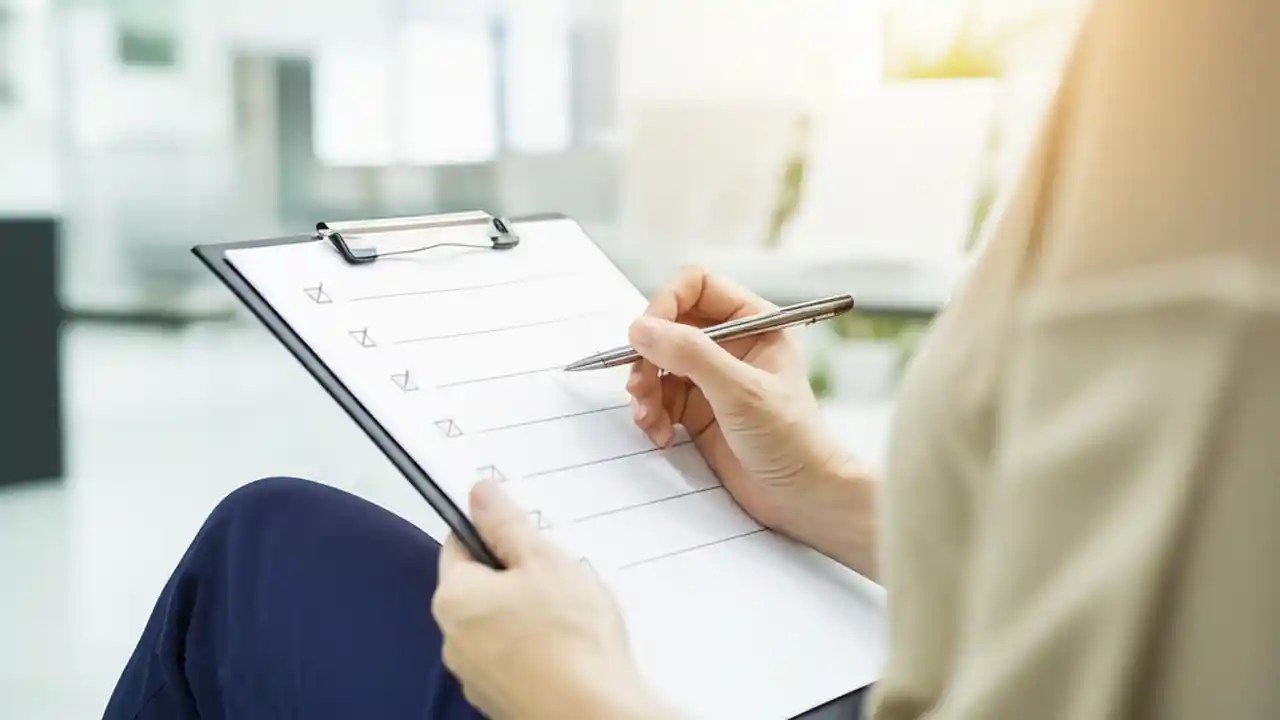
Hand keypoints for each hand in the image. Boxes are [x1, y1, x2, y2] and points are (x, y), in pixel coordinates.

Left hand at [433, 481, 675, 719]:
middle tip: (557, 577)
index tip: (526, 536)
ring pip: (497, 626)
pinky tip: (568, 650)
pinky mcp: (499, 701)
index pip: (459, 545)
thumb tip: (478, 492)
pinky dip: (534, 650)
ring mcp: (475, 676)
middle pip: (479, 588)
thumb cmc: (571, 636)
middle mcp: (452, 639)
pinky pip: (512, 660)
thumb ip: (506, 524)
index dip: (493, 533)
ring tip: (570, 618)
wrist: (593, 714)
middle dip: (516, 577)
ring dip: (526, 615)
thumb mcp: (543, 560)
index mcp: (454, 598)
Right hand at [626, 267, 877, 575]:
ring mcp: (711, 377)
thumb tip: (641, 329)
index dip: (666, 304)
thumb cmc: (791, 439)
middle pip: (668, 326)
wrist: (802, 497)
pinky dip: (651, 414)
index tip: (646, 335)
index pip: (695, 287)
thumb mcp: (740, 391)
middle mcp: (730, 344)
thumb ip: (691, 355)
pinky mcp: (698, 409)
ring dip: (644, 390)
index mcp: (752, 322)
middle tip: (639, 386)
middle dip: (647, 356)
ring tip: (649, 418)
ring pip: (657, 364)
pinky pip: (658, 398)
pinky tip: (662, 436)